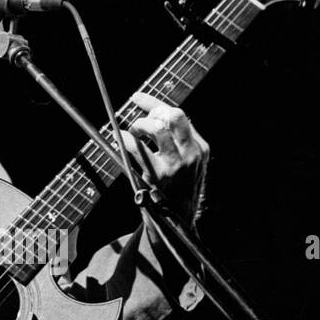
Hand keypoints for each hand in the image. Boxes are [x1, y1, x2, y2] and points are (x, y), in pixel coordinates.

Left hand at [121, 91, 209, 223]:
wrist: (177, 222)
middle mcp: (191, 153)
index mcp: (200, 147)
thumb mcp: (190, 165)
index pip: (179, 115)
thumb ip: (180, 142)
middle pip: (173, 115)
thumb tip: (157, 114)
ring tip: (133, 132)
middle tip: (136, 116)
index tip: (137, 98)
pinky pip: (137, 148)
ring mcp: (176, 164)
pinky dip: (125, 140)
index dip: (154, 103)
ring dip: (139, 125)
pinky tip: (119, 139)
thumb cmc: (178, 190)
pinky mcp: (159, 175)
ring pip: (157, 128)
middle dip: (150, 109)